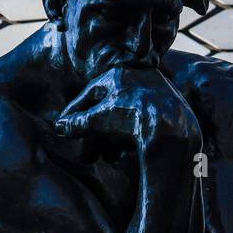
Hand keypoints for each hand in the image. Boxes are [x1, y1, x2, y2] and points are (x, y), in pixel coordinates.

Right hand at [54, 65, 199, 148]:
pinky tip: (128, 152)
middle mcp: (138, 77)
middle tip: (88, 155)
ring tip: (108, 158)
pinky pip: (143, 121)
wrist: (172, 128)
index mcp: (118, 74)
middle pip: (108, 108)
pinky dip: (131, 136)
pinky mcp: (171, 107)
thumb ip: (79, 122)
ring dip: (112, 139)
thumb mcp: (99, 120)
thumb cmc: (132, 118)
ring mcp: (155, 92)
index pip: (88, 94)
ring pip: (125, 117)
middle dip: (95, 134)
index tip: (64, 128)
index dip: (74, 114)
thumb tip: (60, 127)